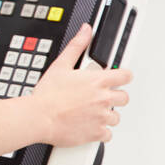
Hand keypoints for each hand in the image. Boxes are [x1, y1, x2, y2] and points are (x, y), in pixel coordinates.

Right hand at [31, 22, 132, 146]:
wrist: (39, 117)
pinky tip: (88, 124)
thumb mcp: (61, 65)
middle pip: (124, 98)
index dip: (122, 76)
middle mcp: (103, 99)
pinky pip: (108, 134)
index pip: (126, 76)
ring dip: (106, 114)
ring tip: (90, 111)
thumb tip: (86, 31)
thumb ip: (77, 45)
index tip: (118, 78)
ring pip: (116, 117)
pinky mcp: (97, 133)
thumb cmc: (48, 94)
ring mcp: (102, 117)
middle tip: (99, 96)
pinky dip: (100, 131)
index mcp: (97, 81)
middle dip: (114, 96)